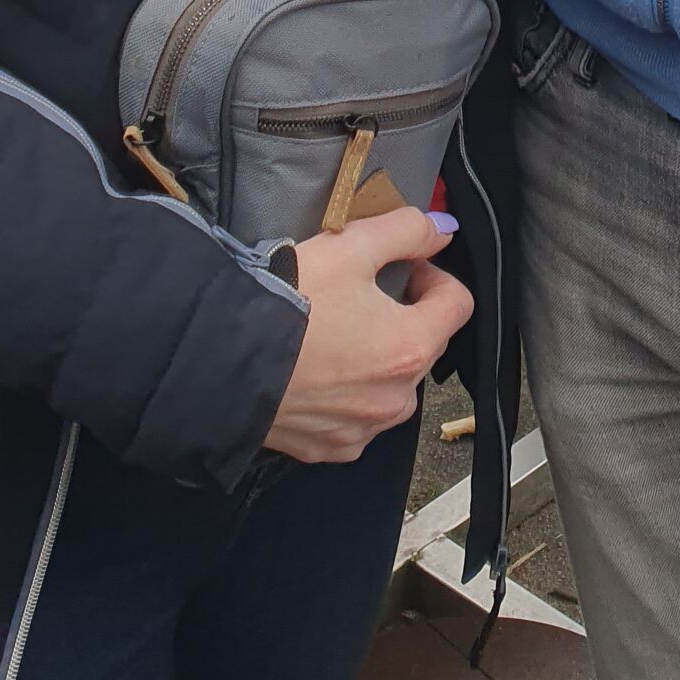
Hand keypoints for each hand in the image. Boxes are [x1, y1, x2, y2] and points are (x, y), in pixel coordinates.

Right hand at [263, 207, 473, 463]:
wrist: (222, 364)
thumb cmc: (288, 304)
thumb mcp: (348, 246)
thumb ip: (405, 231)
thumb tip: (443, 230)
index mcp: (411, 346)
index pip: (457, 302)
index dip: (433, 273)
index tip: (401, 264)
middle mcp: (397, 398)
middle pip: (424, 342)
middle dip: (403, 313)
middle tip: (359, 290)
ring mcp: (365, 430)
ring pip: (390, 382)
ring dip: (376, 356)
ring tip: (332, 330)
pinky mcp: (331, 449)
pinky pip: (357, 415)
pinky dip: (346, 391)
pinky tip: (314, 368)